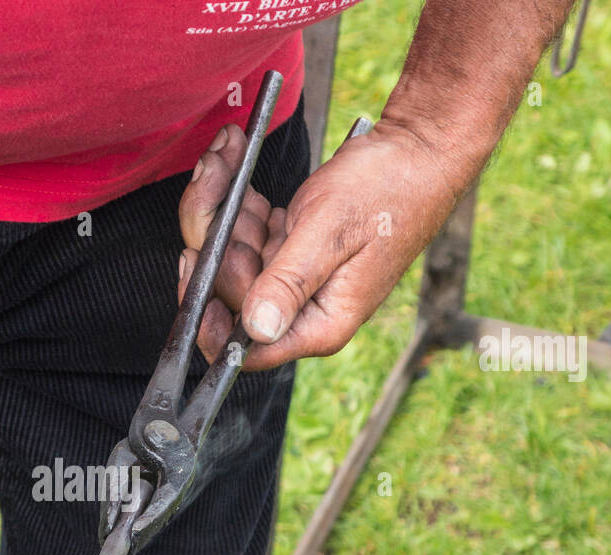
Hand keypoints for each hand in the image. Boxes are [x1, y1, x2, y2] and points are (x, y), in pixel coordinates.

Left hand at [177, 117, 471, 368]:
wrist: (417, 150)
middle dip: (211, 232)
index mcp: (317, 324)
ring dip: (218, 205)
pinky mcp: (285, 253)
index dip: (207, 315)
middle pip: (227, 294)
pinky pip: (242, 235)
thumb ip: (290, 281)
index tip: (192, 262)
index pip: (245, 348)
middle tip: (213, 175)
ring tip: (225, 155)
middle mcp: (299, 312)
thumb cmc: (388, 189)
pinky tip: (237, 162)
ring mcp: (290, 282)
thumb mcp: (331, 231)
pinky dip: (234, 200)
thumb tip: (258, 329)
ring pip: (227, 257)